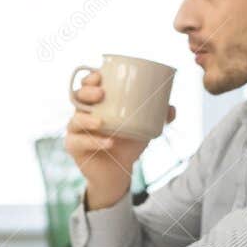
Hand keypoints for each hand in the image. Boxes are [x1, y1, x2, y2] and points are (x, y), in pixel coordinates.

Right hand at [66, 73, 174, 209]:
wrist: (118, 171)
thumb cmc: (127, 143)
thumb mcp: (144, 128)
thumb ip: (158, 117)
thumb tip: (171, 109)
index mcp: (96, 103)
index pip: (87, 85)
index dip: (90, 78)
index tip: (99, 75)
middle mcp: (82, 114)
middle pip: (77, 97)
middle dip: (87, 92)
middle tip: (101, 94)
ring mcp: (76, 131)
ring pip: (75, 120)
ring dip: (87, 120)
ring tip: (101, 122)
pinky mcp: (74, 147)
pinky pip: (79, 143)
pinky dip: (94, 142)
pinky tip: (109, 142)